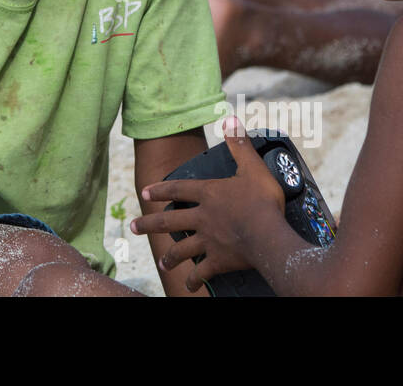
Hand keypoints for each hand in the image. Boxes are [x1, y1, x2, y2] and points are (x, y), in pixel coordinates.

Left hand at [129, 116, 285, 291]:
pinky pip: (201, 272)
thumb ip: (240, 144)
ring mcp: (207, 241)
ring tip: (161, 261)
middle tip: (133, 227)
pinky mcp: (217, 260)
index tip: (145, 192)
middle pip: (169, 222)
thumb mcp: (253, 168)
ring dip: (169, 255)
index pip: (178, 189)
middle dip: (149, 224)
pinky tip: (189, 284)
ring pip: (181, 249)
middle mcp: (202, 217)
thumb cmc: (263, 201)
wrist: (269, 237)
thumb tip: (230, 118)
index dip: (161, 190)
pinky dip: (194, 279)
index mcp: (208, 194)